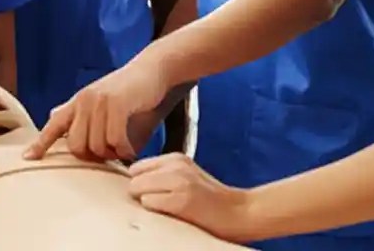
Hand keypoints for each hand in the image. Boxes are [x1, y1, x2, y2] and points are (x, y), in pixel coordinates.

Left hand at [23, 61, 168, 160]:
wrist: (153, 70)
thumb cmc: (130, 95)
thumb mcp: (103, 107)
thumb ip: (85, 122)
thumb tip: (66, 137)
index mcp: (77, 103)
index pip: (53, 125)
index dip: (40, 143)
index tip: (28, 158)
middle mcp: (83, 101)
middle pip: (75, 146)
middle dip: (92, 157)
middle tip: (109, 155)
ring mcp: (98, 101)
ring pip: (95, 145)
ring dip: (111, 155)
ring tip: (122, 149)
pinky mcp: (116, 103)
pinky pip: (114, 139)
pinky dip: (123, 150)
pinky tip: (130, 150)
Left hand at [128, 153, 258, 242]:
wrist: (241, 212)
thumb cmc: (212, 201)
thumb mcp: (187, 178)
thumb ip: (163, 176)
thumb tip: (132, 185)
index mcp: (175, 158)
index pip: (136, 168)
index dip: (140, 184)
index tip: (151, 195)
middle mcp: (175, 165)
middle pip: (133, 179)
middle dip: (140, 194)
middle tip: (161, 205)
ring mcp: (179, 181)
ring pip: (137, 189)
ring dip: (147, 203)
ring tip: (168, 210)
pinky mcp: (182, 199)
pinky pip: (148, 203)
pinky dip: (155, 212)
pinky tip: (173, 215)